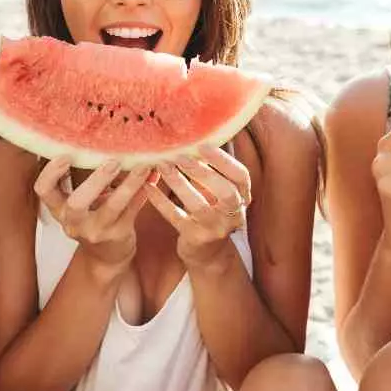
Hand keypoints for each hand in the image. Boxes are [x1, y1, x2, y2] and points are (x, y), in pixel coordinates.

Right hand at [35, 156, 152, 275]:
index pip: (43, 191)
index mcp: (59, 209)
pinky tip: (153, 177)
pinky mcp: (119, 235)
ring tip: (143, 165)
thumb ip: (84, 175)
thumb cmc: (92, 217)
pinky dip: (143, 192)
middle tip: (113, 161)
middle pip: (76, 203)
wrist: (107, 256)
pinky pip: (132, 211)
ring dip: (129, 184)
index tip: (65, 155)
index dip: (51, 173)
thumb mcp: (81, 201)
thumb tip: (100, 137)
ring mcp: (96, 232)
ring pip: (112, 207)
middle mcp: (73, 222)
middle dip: (96, 181)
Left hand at [145, 146, 249, 269]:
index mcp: (242, 199)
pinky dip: (161, 202)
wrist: (208, 253)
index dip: (224, 160)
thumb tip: (196, 137)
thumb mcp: (220, 193)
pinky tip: (148, 186)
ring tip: (162, 166)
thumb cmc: (212, 211)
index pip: (241, 177)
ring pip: (198, 205)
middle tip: (180, 156)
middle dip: (202, 172)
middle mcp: (233, 215)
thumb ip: (214, 171)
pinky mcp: (194, 238)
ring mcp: (214, 229)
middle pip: (225, 192)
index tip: (203, 145)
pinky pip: (175, 217)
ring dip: (179, 183)